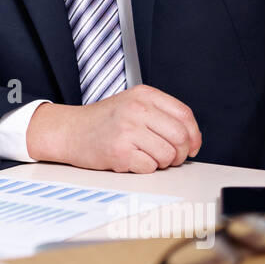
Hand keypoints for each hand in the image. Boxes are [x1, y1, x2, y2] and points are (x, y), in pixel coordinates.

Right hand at [25, 85, 200, 172]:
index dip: (194, 135)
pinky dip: (145, 168)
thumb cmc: (102, 121)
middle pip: (180, 137)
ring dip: (162, 162)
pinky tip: (133, 160)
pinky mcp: (120, 151)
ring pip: (168, 155)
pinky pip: (150, 167)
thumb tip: (191, 137)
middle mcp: (137, 109)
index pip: (184, 115)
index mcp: (144, 95)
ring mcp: (128, 130)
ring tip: (147, 157)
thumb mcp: (132, 104)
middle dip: (181, 153)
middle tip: (172, 157)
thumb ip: (160, 113)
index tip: (192, 145)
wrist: (70, 130)